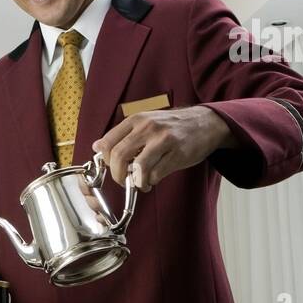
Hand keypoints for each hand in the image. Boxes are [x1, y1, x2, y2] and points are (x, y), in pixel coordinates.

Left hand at [91, 105, 233, 191]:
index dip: (104, 160)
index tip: (110, 166)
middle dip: (116, 174)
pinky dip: (150, 182)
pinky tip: (152, 181)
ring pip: (137, 168)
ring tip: (139, 183)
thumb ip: (123, 134)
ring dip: (134, 181)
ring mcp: (163, 140)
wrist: (206, 123)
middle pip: (119, 156)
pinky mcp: (177, 154)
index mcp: (137, 120)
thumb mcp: (146, 122)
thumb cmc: (172, 126)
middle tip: (122, 180)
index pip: (108, 142)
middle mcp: (148, 128)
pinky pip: (156, 174)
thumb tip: (97, 147)